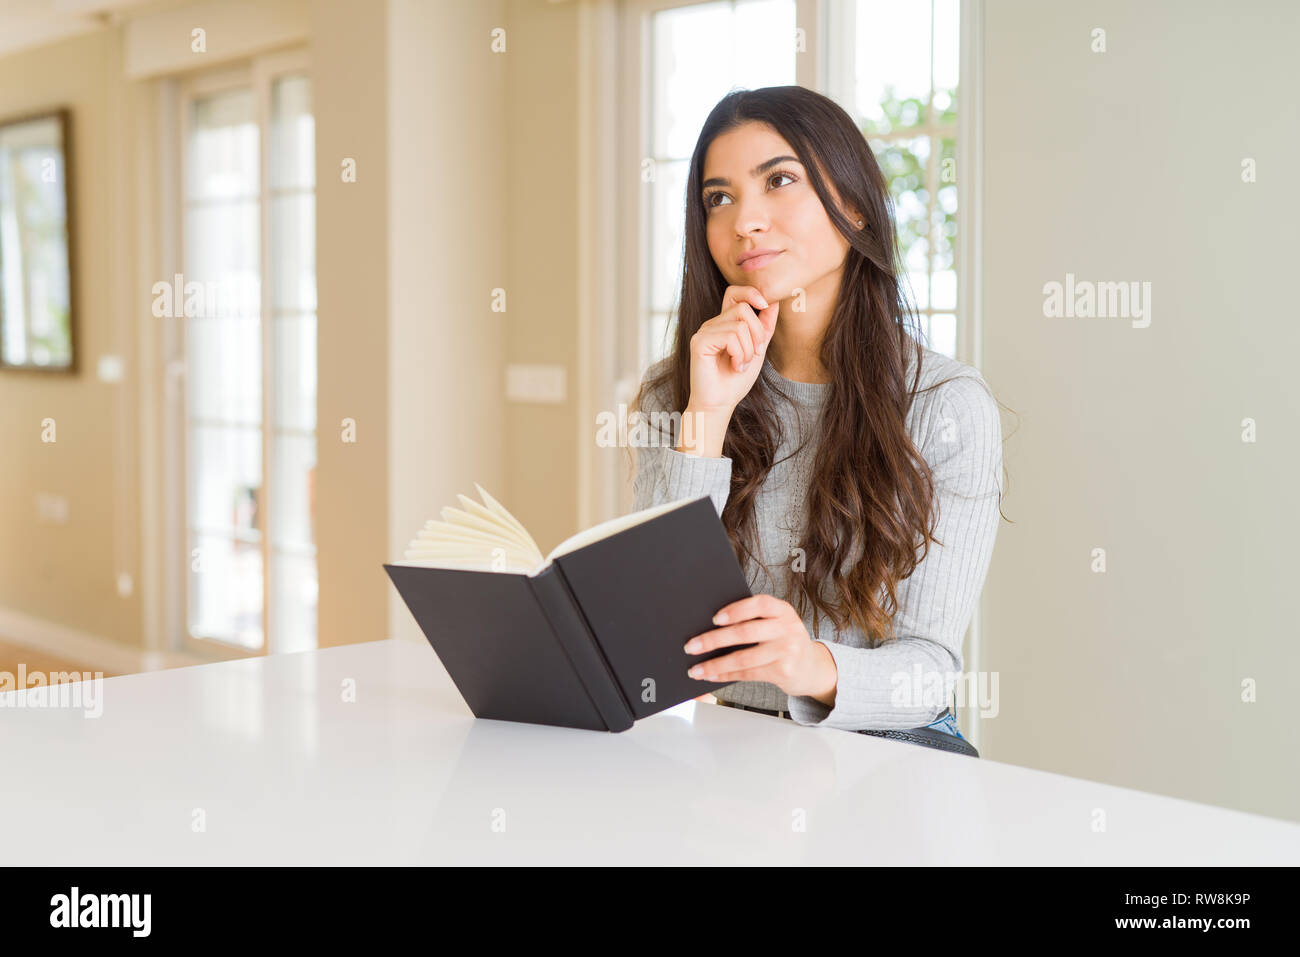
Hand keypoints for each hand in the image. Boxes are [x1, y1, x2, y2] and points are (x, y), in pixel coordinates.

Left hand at [683, 594, 837, 702]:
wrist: (812, 667)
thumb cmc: (784, 641)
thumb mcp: (777, 623)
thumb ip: (754, 620)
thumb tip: (711, 626)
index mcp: (782, 610)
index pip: (759, 604)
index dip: (736, 610)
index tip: (714, 618)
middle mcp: (787, 628)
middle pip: (745, 632)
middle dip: (714, 640)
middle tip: (692, 646)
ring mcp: (787, 651)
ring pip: (743, 658)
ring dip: (715, 664)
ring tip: (696, 669)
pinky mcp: (783, 671)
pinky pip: (748, 673)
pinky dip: (726, 675)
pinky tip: (712, 675)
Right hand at [686, 285, 779, 416]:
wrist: (720, 404)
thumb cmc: (735, 381)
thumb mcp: (757, 349)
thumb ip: (765, 326)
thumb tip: (774, 301)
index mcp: (724, 323)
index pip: (735, 293)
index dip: (751, 293)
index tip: (765, 306)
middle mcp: (713, 324)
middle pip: (744, 308)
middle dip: (757, 333)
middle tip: (755, 354)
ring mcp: (704, 331)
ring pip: (739, 325)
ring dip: (749, 349)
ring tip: (741, 364)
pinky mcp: (700, 342)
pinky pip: (730, 336)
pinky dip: (739, 354)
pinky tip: (734, 366)